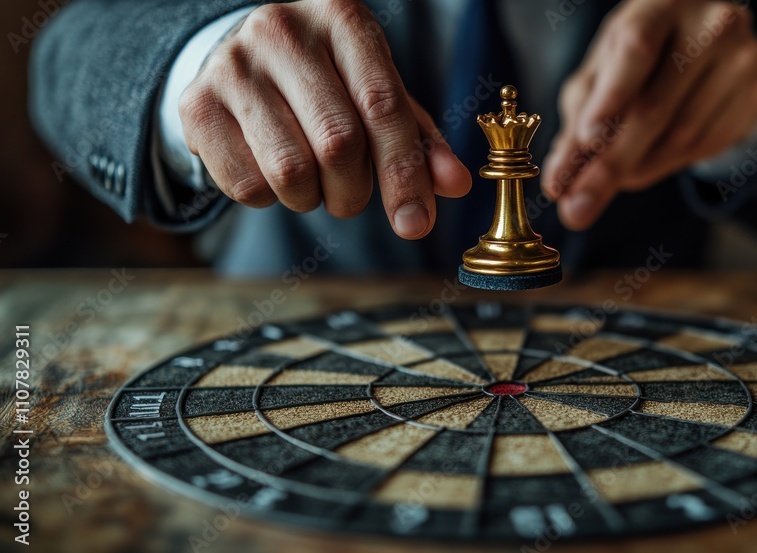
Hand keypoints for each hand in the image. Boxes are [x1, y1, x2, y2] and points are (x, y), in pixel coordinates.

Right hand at [179, 0, 470, 238]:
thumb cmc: (328, 81)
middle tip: (353, 197)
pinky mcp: (195, 104)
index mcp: (341, 17)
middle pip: (337, 143)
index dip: (404, 172)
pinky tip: (272, 172)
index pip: (382, 104)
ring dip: (313, 200)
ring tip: (314, 182)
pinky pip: (247, 186)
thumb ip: (419, 139)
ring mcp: (232, 65)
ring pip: (290, 172)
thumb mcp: (378, 95)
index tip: (416, 223)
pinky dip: (271, 200)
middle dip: (356, 192)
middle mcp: (282, 30)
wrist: (239, 56)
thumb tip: (456, 184)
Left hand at [541, 0, 756, 229]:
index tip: (586, 139)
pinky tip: (651, 158)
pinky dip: (668, 164)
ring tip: (608, 182)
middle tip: (576, 209)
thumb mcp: (603, 72)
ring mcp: (742, 57)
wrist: (710, 38)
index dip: (611, 97)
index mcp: (660, 7)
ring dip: (636, 170)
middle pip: (655, 107)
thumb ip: (579, 119)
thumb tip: (561, 179)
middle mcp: (709, 25)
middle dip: (609, 166)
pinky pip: (706, 146)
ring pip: (681, 137)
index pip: (635, 49)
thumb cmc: (640, 57)